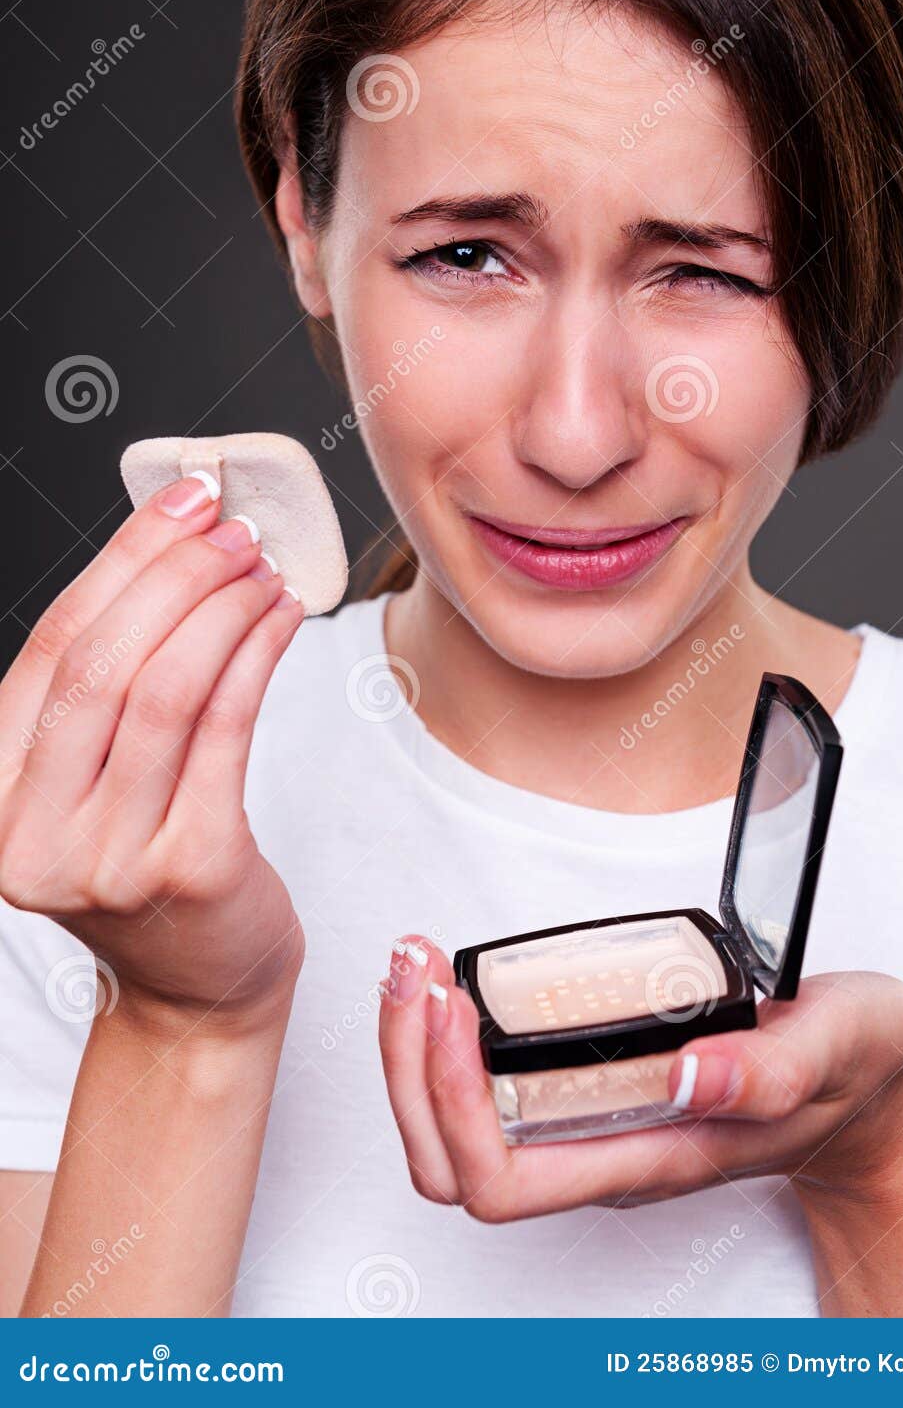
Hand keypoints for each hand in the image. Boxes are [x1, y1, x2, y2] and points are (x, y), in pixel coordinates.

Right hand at [0, 476, 305, 1032]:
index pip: (50, 649)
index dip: (120, 561)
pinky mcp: (192, 867)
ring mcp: (108, 860)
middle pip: (103, 662)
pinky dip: (257, 656)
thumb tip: (171, 547)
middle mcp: (32, 834)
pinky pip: (226, 730)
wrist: (199, 990)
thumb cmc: (153, 867)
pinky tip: (281, 621)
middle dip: (177, 575)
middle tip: (235, 529)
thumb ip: (106, 690)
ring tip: (265, 570)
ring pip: (166, 689)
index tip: (180, 500)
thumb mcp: (95, 784)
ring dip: (224, 609)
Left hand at [379, 935, 902, 1219]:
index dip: (452, 1101)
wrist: (872, 1092)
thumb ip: (771, 1069)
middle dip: (408, 1069)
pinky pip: (489, 1094)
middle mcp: (609, 1153)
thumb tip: (691, 1076)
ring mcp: (597, 1128)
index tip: (454, 1005)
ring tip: (416, 966)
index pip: (503, 1181)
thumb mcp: (839, 1046)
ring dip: (415, 1054)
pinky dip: (448, 1041)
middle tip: (414, 969)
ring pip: (458, 1136)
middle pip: (455, 1165)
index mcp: (654, 1156)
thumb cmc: (854, 1071)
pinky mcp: (595, 1092)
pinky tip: (454, 982)